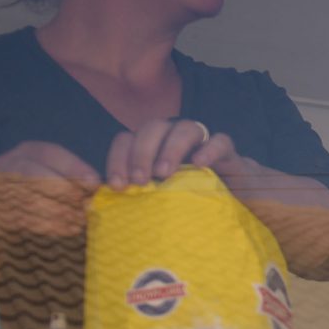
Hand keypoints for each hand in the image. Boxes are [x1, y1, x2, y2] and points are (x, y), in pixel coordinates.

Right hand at [0, 140, 99, 288]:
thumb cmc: (37, 194)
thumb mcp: (51, 177)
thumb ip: (71, 180)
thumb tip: (94, 192)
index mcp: (26, 152)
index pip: (51, 153)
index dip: (75, 168)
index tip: (95, 184)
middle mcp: (7, 163)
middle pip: (38, 174)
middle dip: (66, 192)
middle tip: (85, 206)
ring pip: (30, 199)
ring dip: (59, 212)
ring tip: (79, 220)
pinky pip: (24, 218)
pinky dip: (49, 225)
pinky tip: (68, 229)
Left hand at [104, 117, 238, 189]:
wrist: (235, 200)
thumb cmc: (187, 200)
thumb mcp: (154, 197)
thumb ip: (129, 192)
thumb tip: (94, 197)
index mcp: (152, 146)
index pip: (127, 139)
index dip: (118, 159)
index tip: (118, 185)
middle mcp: (174, 138)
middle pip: (153, 127)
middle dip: (142, 153)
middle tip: (140, 180)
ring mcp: (202, 142)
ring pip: (184, 128)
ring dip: (171, 148)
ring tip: (164, 173)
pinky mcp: (228, 152)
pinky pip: (220, 141)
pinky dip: (209, 149)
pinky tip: (199, 164)